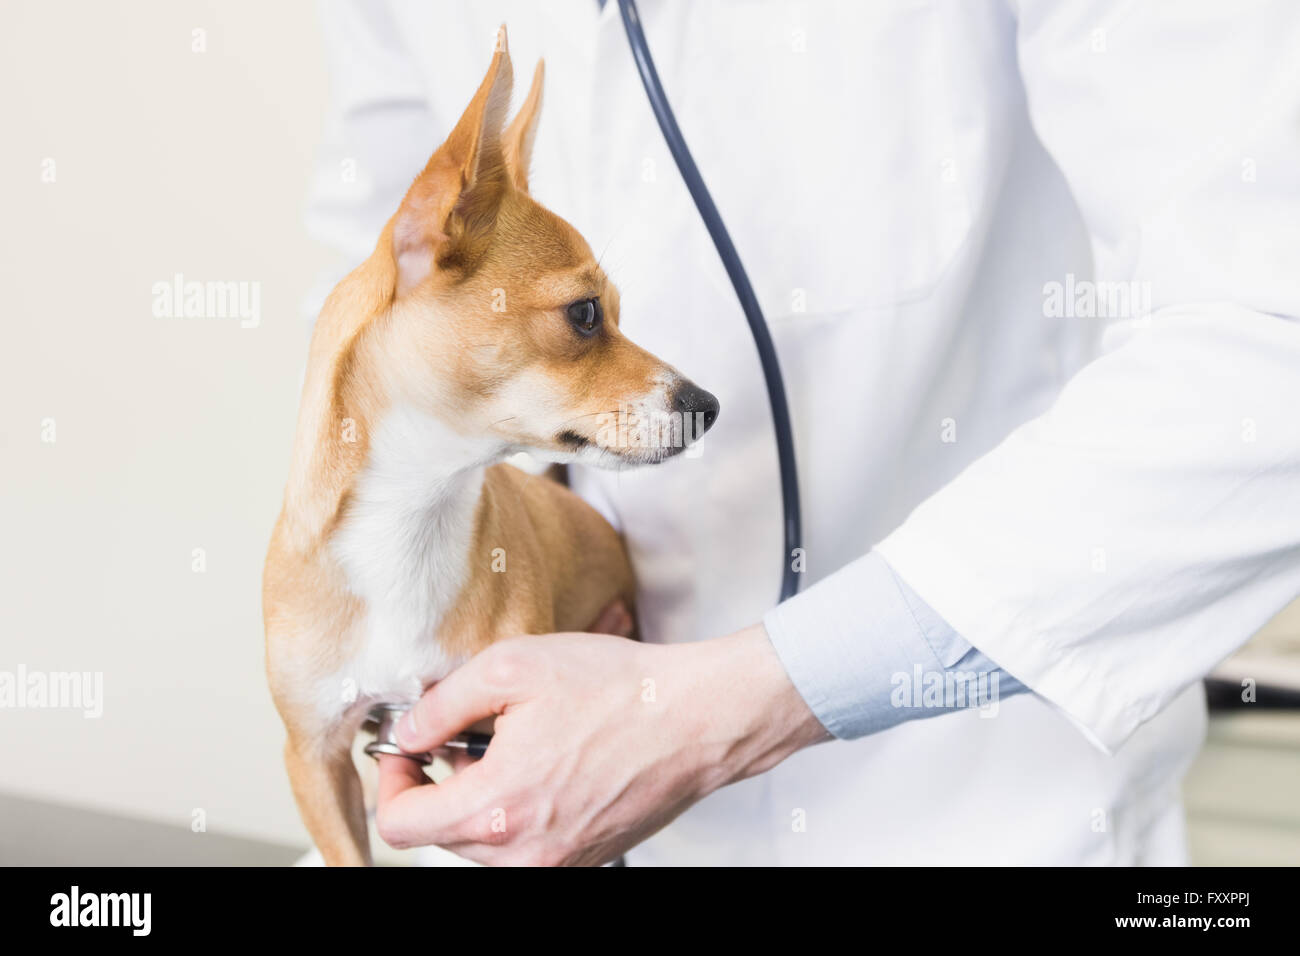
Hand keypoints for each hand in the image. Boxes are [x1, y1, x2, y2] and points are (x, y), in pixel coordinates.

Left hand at [374, 622, 827, 864]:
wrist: (697, 717)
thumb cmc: (617, 689)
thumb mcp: (512, 668)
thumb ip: (442, 704)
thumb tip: (407, 731)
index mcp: (497, 809)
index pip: (400, 825)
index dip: (391, 778)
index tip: (409, 747)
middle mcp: (525, 853)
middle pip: (439, 835)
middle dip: (438, 784)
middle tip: (463, 734)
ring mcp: (558, 861)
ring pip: (481, 844)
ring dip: (479, 797)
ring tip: (512, 744)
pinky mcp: (586, 857)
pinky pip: (525, 845)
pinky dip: (519, 809)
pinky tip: (546, 761)